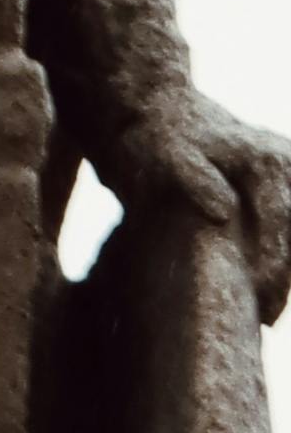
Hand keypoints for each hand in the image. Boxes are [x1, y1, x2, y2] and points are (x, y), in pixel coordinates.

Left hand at [96, 90, 290, 326]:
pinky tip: (266, 292)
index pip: (282, 224)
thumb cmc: (157, 139)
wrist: (154, 113)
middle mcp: (286, 165)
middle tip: (265, 319)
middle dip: (285, 279)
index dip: (274, 269)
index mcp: (267, 163)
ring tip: (265, 312)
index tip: (261, 303)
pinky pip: (283, 229)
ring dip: (284, 271)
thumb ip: (193, 177)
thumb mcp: (165, 154)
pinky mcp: (278, 190)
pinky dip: (278, 256)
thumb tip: (224, 209)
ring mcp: (287, 175)